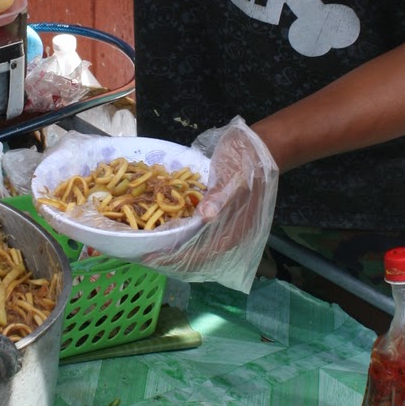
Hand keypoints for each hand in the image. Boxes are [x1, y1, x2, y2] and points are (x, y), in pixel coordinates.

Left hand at [142, 118, 278, 292]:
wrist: (259, 147)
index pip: (202, 255)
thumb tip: (206, 216)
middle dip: (171, 256)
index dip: (176, 258)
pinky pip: (196, 231)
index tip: (152, 258)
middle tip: (144, 254)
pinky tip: (165, 228)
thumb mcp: (234, 177)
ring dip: (175, 246)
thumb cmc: (247, 162)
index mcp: (235, 230)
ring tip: (150, 245)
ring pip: (195, 244)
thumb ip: (220, 197)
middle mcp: (228, 233)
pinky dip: (180, 232)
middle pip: (197, 255)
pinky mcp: (217, 215)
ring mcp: (223, 225)